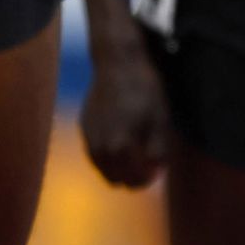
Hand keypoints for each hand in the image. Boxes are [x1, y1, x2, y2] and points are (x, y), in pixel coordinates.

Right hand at [80, 26, 170, 188]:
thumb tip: (156, 173)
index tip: (157, 172)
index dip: (147, 180)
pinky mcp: (84, 127)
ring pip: (102, 169)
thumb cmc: (145, 90)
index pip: (132, 181)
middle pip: (115, 180)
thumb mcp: (160, 120)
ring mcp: (88, 137)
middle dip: (132, 178)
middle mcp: (99, 147)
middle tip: (147, 167)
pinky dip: (107, 156)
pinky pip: (94, 153)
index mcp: (120, 146)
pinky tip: (120, 142)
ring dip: (118, 169)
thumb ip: (158, 151)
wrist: (118, 63)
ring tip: (135, 155)